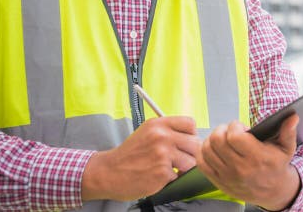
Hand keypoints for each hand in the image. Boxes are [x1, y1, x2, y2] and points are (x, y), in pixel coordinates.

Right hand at [81, 116, 199, 201]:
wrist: (108, 172)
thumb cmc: (129, 154)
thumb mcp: (146, 132)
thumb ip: (168, 131)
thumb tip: (192, 137)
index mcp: (159, 124)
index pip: (190, 124)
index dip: (191, 134)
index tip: (184, 142)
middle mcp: (162, 136)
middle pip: (195, 143)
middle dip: (189, 153)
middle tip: (177, 159)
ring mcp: (163, 154)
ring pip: (191, 162)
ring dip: (182, 168)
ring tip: (167, 168)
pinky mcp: (162, 172)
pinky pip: (179, 176)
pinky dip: (171, 179)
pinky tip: (157, 176)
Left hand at [196, 114, 301, 210]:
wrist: (273, 191)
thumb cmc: (277, 166)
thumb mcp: (287, 148)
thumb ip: (288, 132)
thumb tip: (293, 117)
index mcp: (256, 158)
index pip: (234, 136)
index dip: (235, 126)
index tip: (241, 126)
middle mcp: (240, 168)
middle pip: (217, 140)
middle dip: (222, 129)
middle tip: (230, 131)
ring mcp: (227, 176)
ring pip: (207, 150)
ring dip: (212, 139)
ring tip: (223, 139)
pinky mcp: (219, 181)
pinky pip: (202, 163)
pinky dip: (204, 152)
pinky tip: (214, 149)